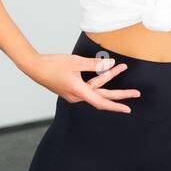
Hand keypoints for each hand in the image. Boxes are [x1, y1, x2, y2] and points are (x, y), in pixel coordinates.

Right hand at [24, 53, 140, 113]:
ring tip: (122, 67)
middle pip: (103, 96)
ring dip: (109, 77)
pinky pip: (90, 86)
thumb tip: (112, 64)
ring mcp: (74, 93)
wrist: (33, 67)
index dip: (115, 105)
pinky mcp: (72, 89)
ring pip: (96, 88)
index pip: (100, 101)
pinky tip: (106, 69)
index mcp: (78, 91)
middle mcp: (77, 95)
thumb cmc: (52, 64)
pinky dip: (99, 78)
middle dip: (120, 93)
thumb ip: (95, 64)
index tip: (127, 108)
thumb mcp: (76, 62)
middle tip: (137, 93)